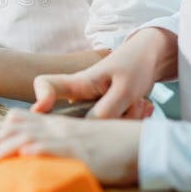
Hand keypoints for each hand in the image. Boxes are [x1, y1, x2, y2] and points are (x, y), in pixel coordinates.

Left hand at [0, 109, 141, 185]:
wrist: (144, 144)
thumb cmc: (114, 147)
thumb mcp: (80, 143)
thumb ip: (58, 146)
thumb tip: (33, 158)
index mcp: (57, 125)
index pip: (19, 122)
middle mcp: (59, 128)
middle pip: (15, 130)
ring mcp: (70, 139)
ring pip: (27, 139)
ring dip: (1, 151)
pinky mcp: (83, 152)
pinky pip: (55, 148)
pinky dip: (36, 150)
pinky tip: (22, 156)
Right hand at [32, 28, 174, 118]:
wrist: (149, 60)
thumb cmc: (134, 66)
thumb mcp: (125, 90)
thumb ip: (107, 112)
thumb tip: (90, 131)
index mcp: (77, 83)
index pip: (45, 85)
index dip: (41, 97)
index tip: (41, 110)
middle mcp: (78, 98)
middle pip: (78, 121)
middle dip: (110, 120)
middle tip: (133, 103)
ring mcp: (89, 109)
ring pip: (100, 128)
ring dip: (125, 119)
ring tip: (137, 101)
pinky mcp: (102, 116)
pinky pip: (112, 129)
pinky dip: (129, 121)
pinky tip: (138, 107)